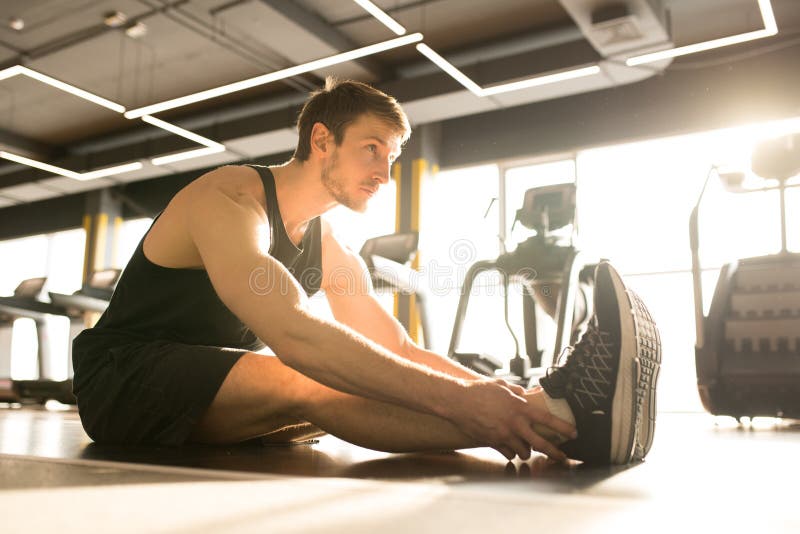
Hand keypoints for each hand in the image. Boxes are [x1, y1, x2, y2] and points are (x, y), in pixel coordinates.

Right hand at [448, 379, 574, 461]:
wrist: (458, 401)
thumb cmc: (478, 391)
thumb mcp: (502, 386)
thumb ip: (517, 391)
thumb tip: (526, 394)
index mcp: (519, 408)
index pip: (547, 420)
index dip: (563, 427)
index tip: (573, 433)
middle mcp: (514, 424)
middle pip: (540, 443)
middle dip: (555, 453)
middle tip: (563, 457)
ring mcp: (503, 435)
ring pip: (523, 452)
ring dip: (528, 451)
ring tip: (528, 448)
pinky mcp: (492, 442)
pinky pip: (507, 453)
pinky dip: (511, 452)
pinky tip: (511, 448)